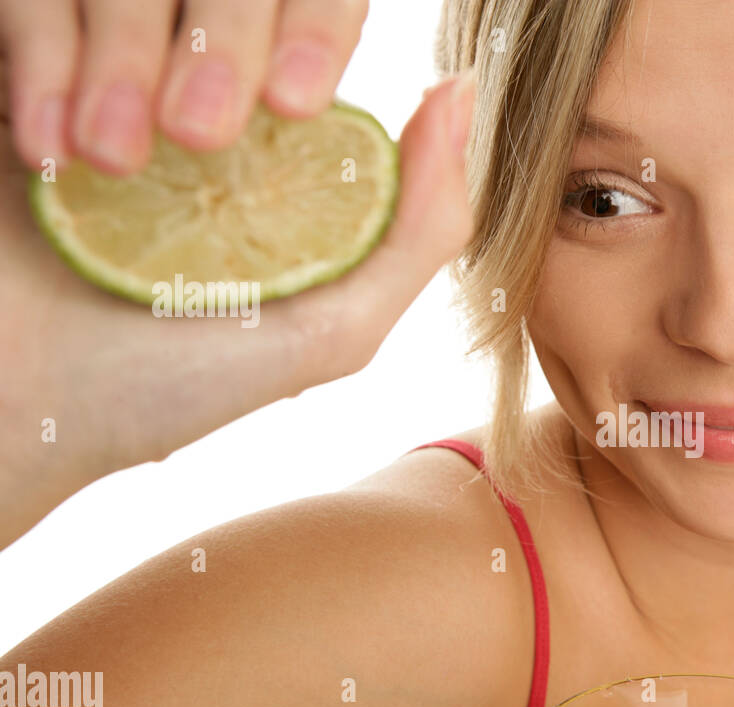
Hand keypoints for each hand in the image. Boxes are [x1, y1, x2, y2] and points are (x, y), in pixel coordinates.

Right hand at [0, 1, 475, 549]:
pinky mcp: (11, 72)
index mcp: (265, 128)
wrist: (14, 412)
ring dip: (117, 56)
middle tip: (194, 139)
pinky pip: (26, 5)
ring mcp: (88, 71)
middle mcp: (176, 83)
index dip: (306, 26)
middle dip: (217, 44)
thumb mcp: (330, 327)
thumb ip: (419, 227)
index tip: (292, 101)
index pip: (300, 9)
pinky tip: (40, 156)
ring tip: (104, 165)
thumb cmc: (172, 385)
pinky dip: (38, 60)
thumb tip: (460, 94)